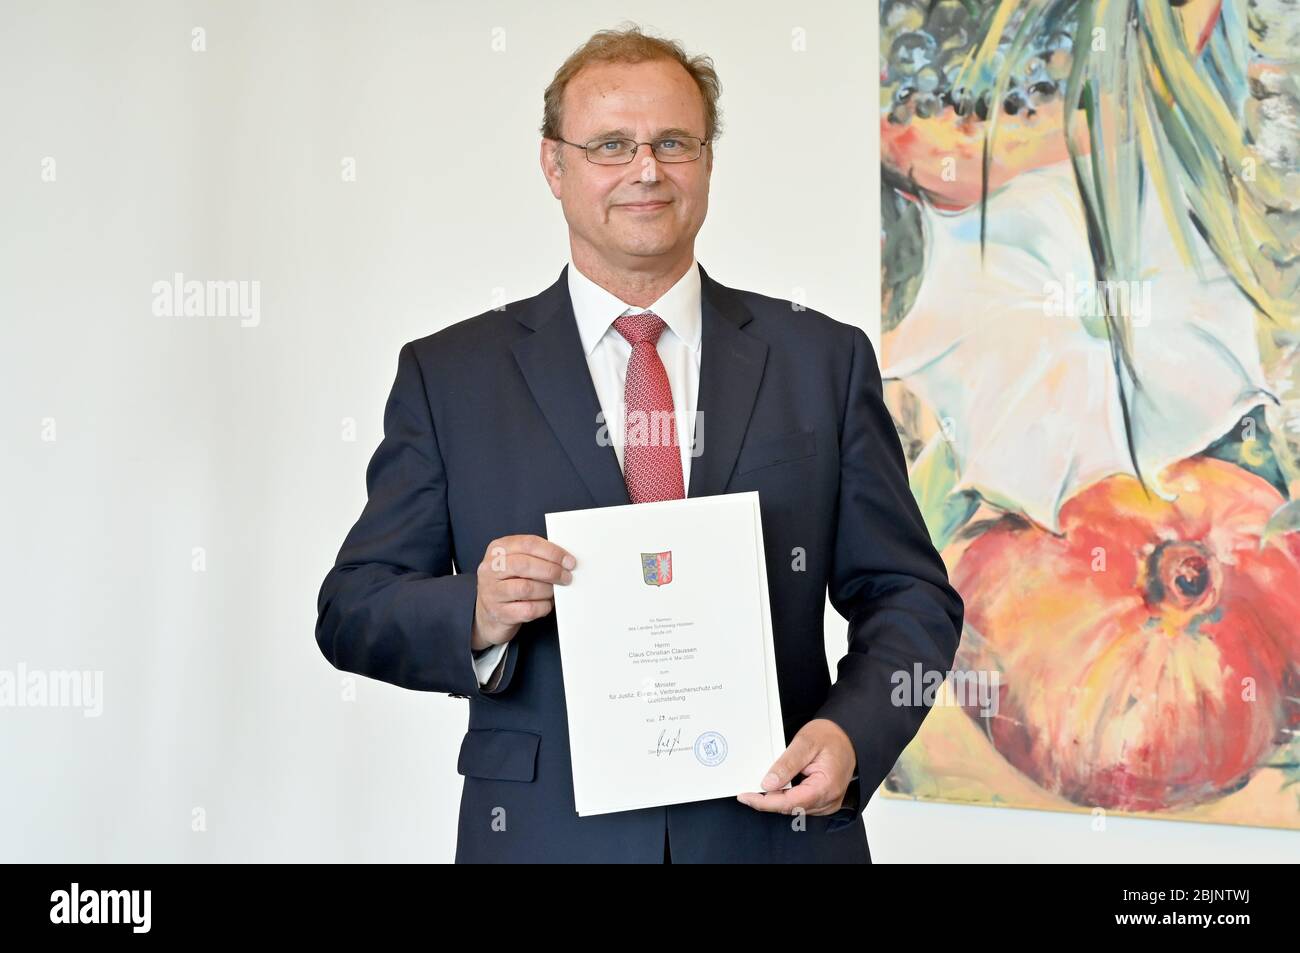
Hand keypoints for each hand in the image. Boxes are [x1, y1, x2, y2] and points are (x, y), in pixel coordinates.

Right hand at [472, 535, 574, 650]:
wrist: (488, 612)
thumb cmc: (508, 582)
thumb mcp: (515, 561)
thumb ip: (535, 556)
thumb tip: (565, 560)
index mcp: (498, 549)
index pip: (528, 544)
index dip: (552, 552)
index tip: (568, 560)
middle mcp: (490, 569)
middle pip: (525, 565)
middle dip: (552, 571)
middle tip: (566, 577)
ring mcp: (492, 592)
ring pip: (526, 588)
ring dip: (547, 590)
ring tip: (553, 591)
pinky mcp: (499, 613)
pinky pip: (528, 609)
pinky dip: (543, 606)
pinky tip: (545, 604)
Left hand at [736, 718, 854, 815]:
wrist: (846, 736)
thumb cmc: (829, 737)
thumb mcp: (805, 742)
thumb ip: (786, 764)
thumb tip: (768, 783)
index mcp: (826, 786)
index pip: (790, 803)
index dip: (765, 802)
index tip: (745, 797)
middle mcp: (829, 800)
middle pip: (790, 808)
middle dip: (768, 800)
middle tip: (748, 789)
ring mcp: (827, 803)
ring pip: (794, 809)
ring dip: (777, 800)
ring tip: (763, 785)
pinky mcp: (824, 802)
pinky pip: (801, 805)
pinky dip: (787, 798)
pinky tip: (779, 788)